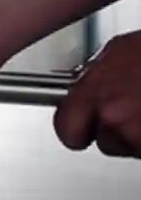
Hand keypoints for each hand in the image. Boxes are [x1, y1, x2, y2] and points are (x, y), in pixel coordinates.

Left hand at [55, 32, 140, 157]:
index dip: (80, 128)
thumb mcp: (124, 50)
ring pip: (135, 150)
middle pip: (106, 144)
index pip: (67, 129)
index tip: (87, 126)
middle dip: (120, 134)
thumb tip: (90, 85)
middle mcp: (113, 115)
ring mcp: (138, 135)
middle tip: (138, 113)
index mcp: (96, 90)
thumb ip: (99, 75)